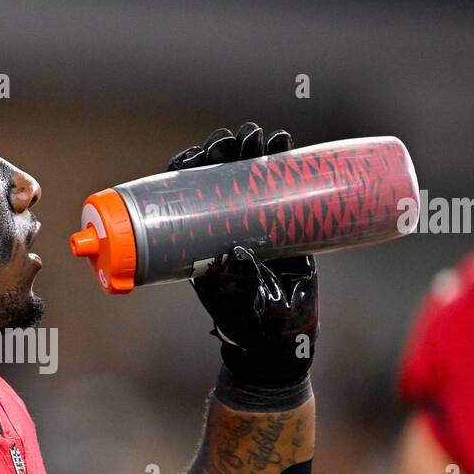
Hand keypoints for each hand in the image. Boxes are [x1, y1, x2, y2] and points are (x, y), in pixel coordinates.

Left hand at [168, 122, 317, 389]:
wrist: (283, 336)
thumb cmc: (252, 324)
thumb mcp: (241, 306)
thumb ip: (238, 285)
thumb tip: (237, 254)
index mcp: (198, 240)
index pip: (185, 194)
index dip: (191, 168)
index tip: (205, 153)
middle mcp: (222, 225)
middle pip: (218, 176)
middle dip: (228, 151)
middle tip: (242, 138)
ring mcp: (253, 221)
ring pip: (248, 176)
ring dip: (256, 151)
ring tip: (269, 137)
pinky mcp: (282, 223)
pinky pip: (280, 187)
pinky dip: (283, 164)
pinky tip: (288, 146)